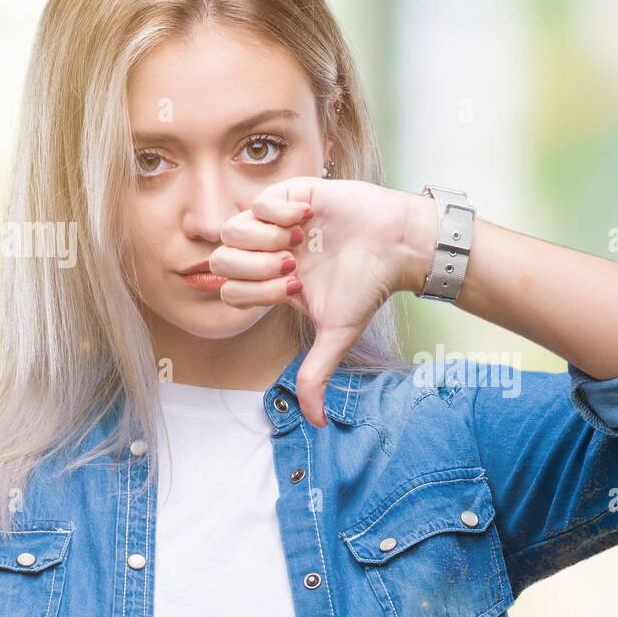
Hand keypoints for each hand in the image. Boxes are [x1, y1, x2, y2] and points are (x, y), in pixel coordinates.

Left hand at [214, 176, 433, 426]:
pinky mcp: (289, 193)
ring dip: (265, 238)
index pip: (230, 291)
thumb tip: (314, 423)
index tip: (295, 287)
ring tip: (301, 240)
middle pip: (221, 260)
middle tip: (292, 265)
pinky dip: (281, 212)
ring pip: (232, 229)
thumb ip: (315, 374)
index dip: (257, 293)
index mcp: (270, 282)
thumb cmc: (368, 286)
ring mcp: (275, 221)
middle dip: (254, 268)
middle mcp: (267, 251)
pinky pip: (259, 200)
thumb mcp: (337, 334)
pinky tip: (310, 217)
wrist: (396, 245)